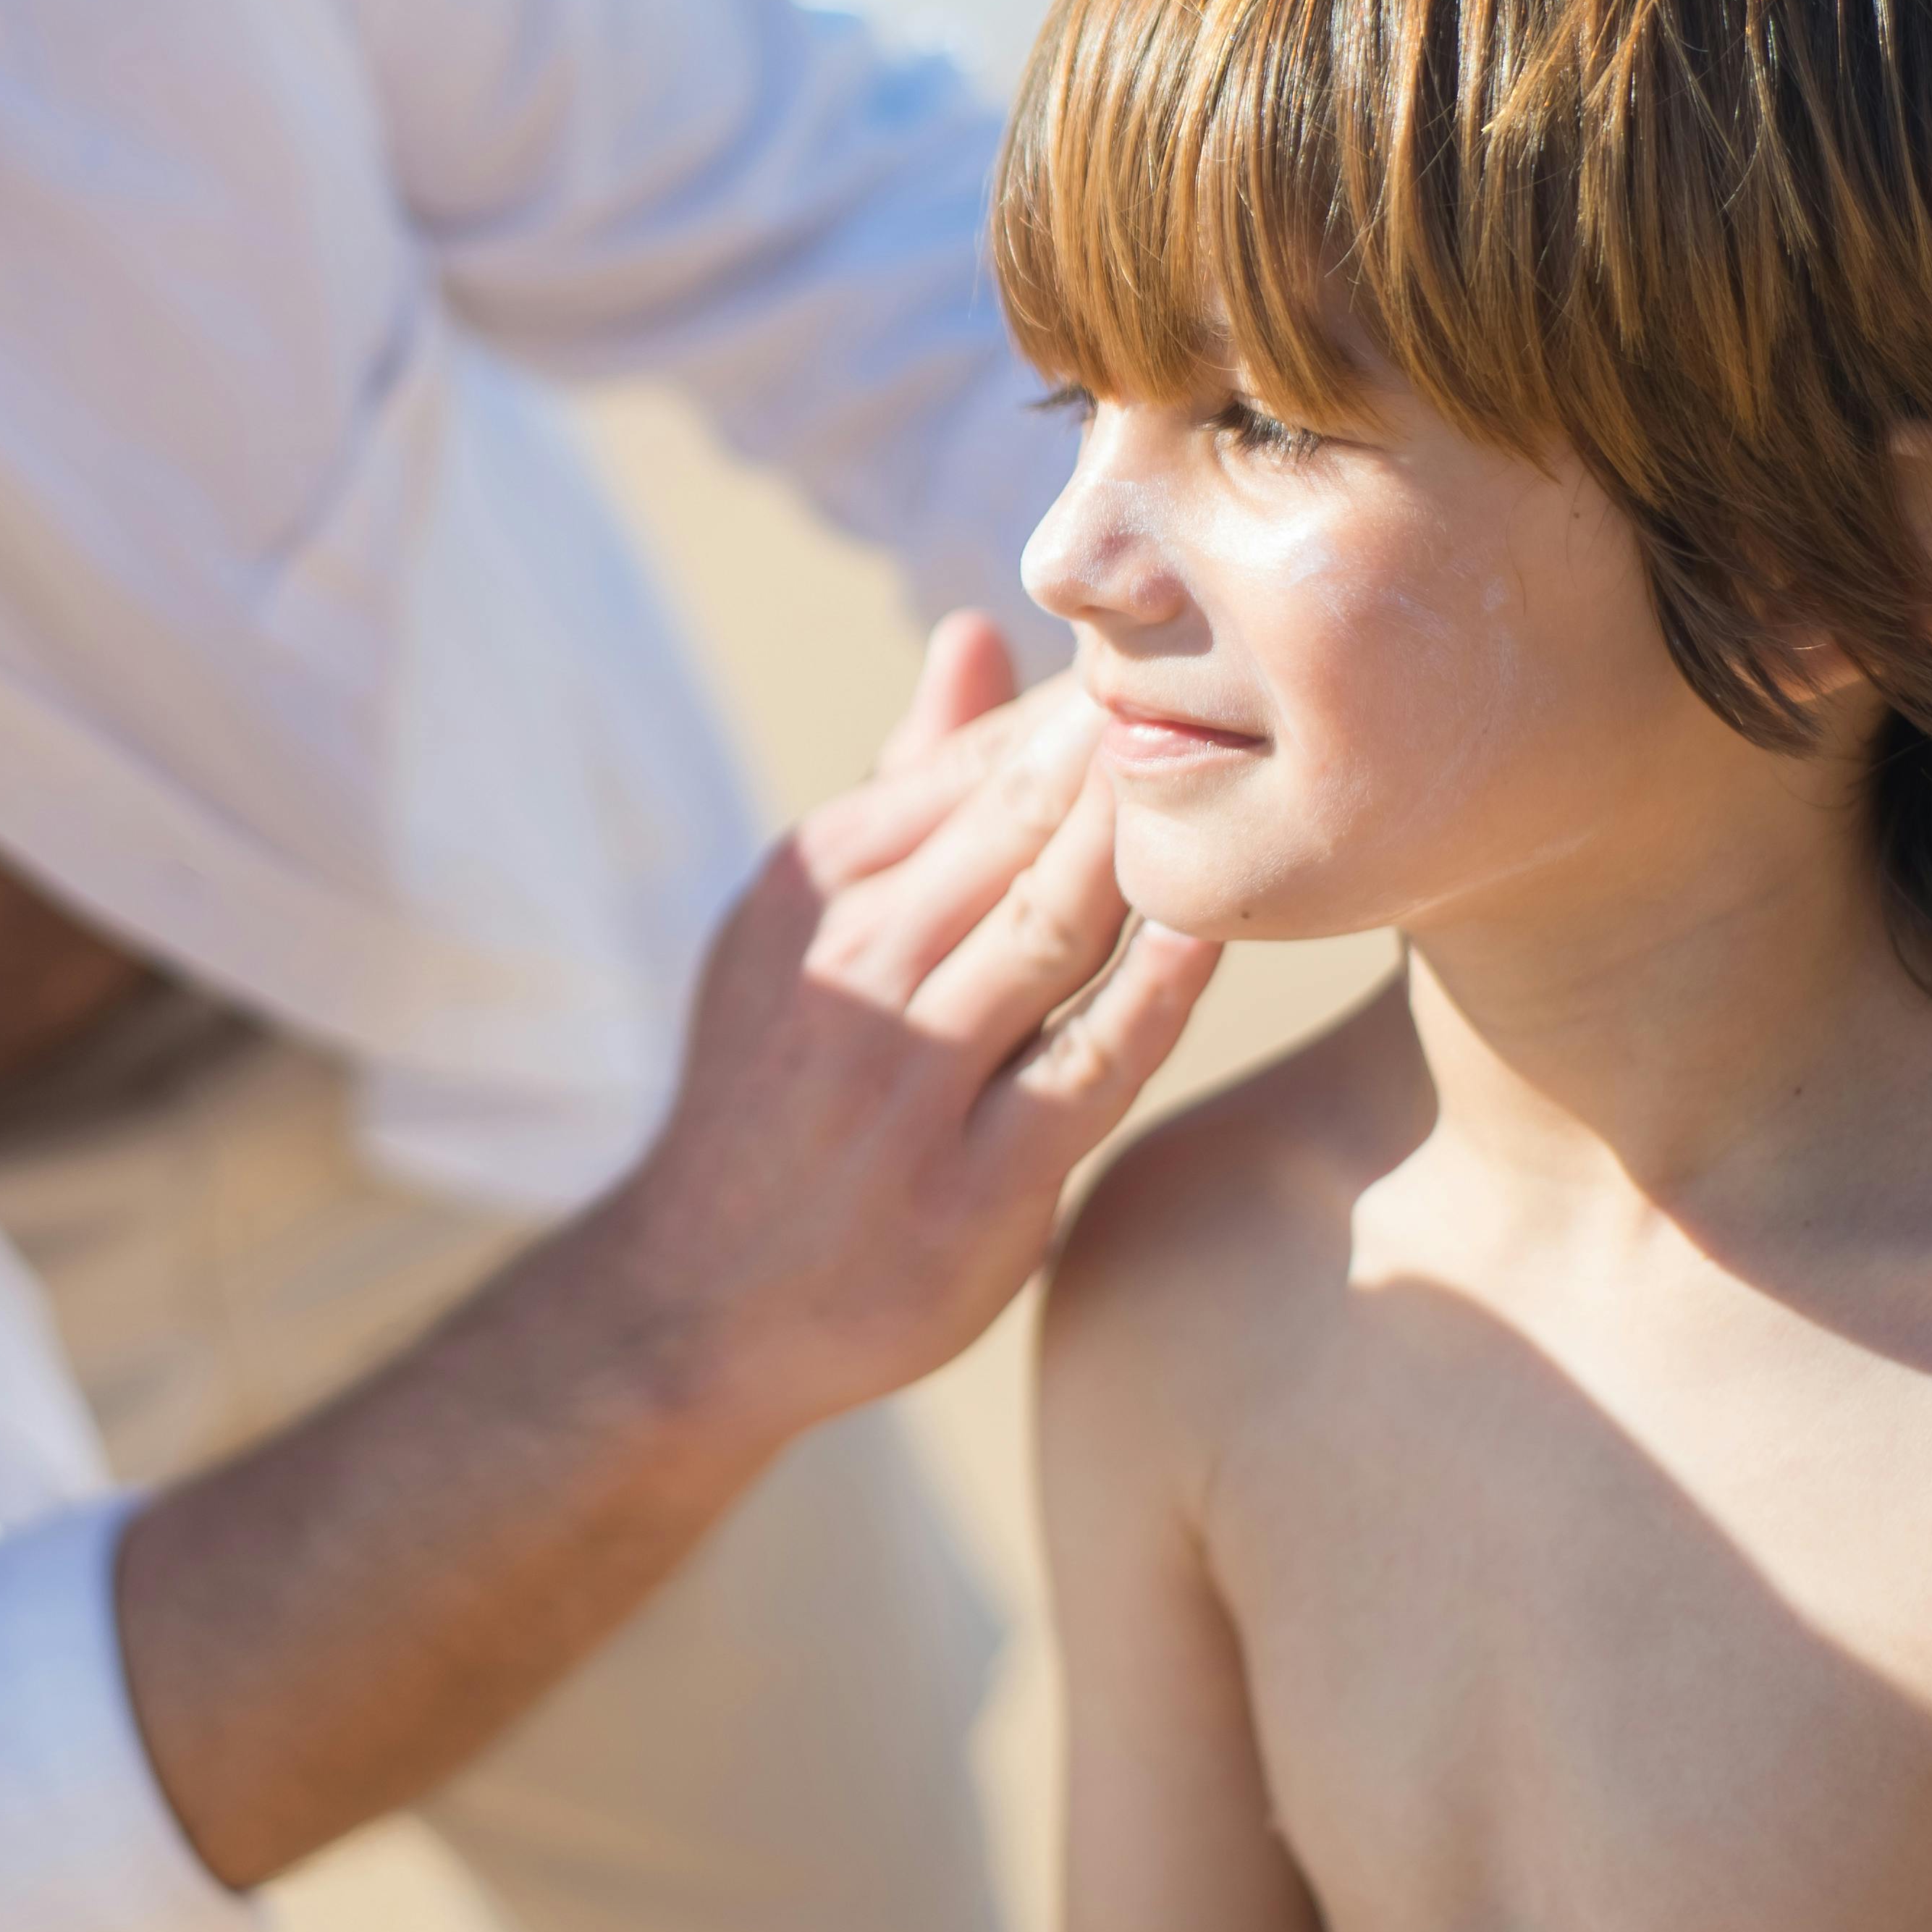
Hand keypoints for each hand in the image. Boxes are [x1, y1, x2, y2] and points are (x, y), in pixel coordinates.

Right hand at [578, 614, 1223, 1446]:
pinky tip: (1221, 928)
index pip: (971, 767)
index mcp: (812, 885)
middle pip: (1017, 827)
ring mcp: (909, 1083)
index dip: (1082, 711)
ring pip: (1055, 926)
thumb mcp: (803, 923)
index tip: (1175, 664)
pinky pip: (1091, 1064)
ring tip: (1239, 781)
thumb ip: (905, 789)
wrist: (692, 1299)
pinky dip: (1162, 989)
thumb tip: (976, 632)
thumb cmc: (777, 1088)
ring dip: (1147, 847)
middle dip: (1124, 752)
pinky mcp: (973, 1188)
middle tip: (1234, 684)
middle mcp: (853, 971)